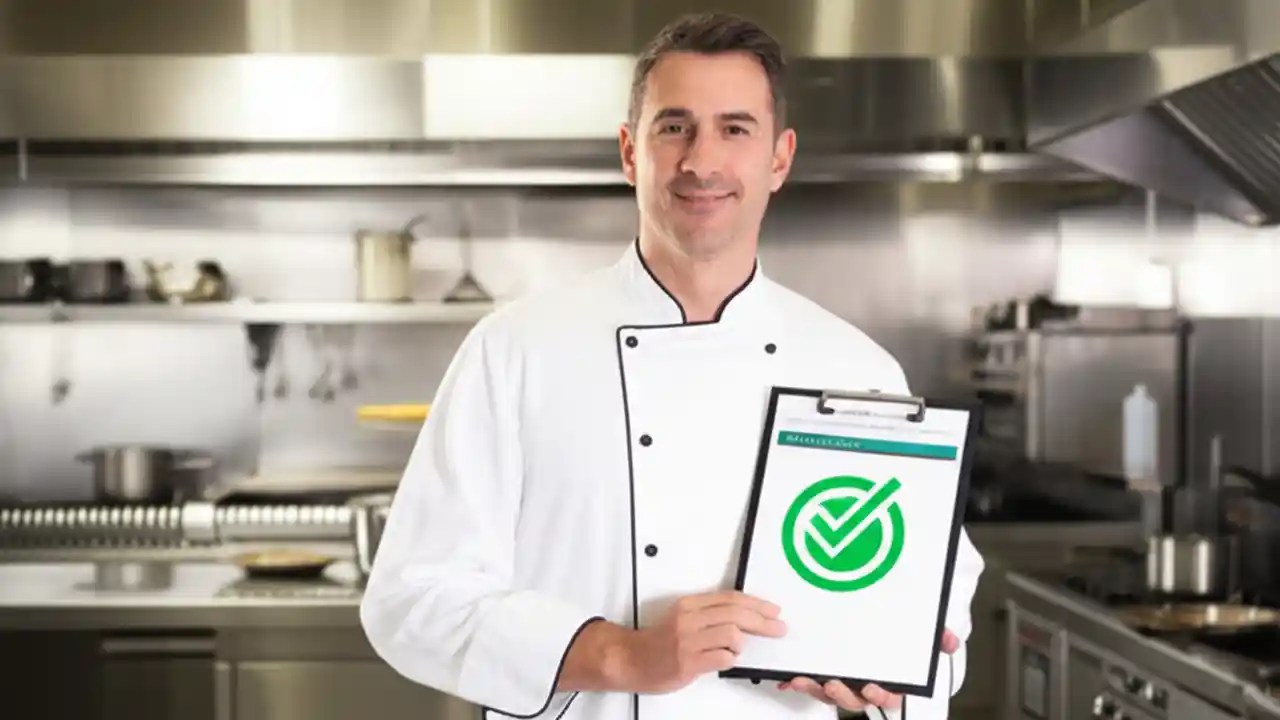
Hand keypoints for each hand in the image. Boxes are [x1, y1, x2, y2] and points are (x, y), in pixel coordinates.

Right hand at [621, 590, 786, 693]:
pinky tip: (727, 659)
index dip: (756, 604)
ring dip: (742, 644)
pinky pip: (722, 658)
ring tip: (737, 650)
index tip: (772, 610)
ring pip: (732, 634)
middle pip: (736, 614)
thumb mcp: (682, 618)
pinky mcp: (688, 662)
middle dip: (763, 621)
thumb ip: (708, 615)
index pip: (730, 598)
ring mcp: (688, 641)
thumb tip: (742, 618)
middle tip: (778, 628)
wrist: (630, 659)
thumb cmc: (657, 642)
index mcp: (689, 605)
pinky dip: (730, 659)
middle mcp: (689, 619)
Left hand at [777, 628, 960, 710]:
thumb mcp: (919, 634)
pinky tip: (788, 677)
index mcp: (888, 680)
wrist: (871, 621)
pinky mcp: (822, 675)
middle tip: (832, 683)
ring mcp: (842, 681)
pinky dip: (799, 681)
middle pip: (854, 699)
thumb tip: (950, 641)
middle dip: (842, 695)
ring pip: (829, 693)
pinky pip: (810, 683)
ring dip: (815, 689)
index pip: (889, 696)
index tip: (871, 686)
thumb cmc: (896, 636)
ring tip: (803, 679)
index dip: (880, 695)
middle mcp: (864, 685)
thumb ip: (937, 637)